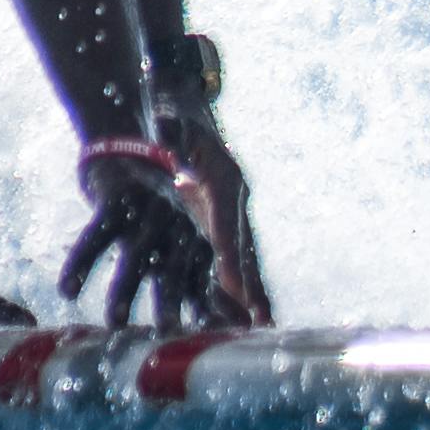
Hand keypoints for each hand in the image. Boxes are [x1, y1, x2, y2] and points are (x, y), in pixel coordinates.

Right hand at [57, 139, 234, 328]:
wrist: (128, 155)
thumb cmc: (155, 219)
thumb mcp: (180, 250)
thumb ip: (199, 289)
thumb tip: (232, 328)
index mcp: (194, 244)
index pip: (200, 286)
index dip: (204, 313)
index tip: (206, 343)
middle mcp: (175, 227)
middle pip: (172, 272)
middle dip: (171, 304)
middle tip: (168, 335)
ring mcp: (147, 211)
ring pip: (134, 256)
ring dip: (125, 289)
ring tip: (114, 323)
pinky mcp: (117, 198)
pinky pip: (95, 236)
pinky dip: (80, 264)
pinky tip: (66, 291)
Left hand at [158, 80, 271, 325]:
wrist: (180, 101)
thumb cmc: (172, 110)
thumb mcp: (170, 118)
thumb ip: (172, 131)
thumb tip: (167, 133)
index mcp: (224, 180)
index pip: (226, 228)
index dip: (229, 262)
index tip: (231, 291)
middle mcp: (234, 199)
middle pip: (243, 252)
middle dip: (251, 290)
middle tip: (261, 327)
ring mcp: (229, 211)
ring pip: (241, 259)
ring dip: (248, 295)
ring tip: (258, 329)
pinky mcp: (218, 218)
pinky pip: (228, 257)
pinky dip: (235, 285)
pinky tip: (237, 312)